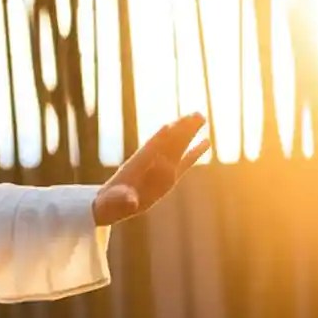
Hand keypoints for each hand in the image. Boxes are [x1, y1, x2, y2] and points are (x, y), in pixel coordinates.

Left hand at [92, 112, 209, 224]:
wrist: (112, 203)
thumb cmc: (110, 202)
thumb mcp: (114, 202)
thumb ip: (123, 200)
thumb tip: (131, 201)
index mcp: (138, 165)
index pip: (150, 148)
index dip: (159, 137)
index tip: (170, 125)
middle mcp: (152, 162)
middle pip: (168, 141)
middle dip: (180, 128)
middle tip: (196, 114)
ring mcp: (162, 168)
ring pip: (179, 147)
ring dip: (190, 133)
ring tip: (202, 117)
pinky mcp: (170, 177)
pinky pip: (185, 162)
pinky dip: (195, 152)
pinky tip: (206, 141)